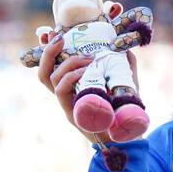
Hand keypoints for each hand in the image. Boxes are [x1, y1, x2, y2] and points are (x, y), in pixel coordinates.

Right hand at [37, 32, 140, 146]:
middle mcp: (65, 97)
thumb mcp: (124, 85)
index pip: (51, 68)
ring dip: (68, 64)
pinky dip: (70, 78)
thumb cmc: (124, 112)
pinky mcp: (72, 115)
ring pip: (51, 80)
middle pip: (44, 73)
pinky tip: (84, 72)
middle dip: (49, 52)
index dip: (48, 51)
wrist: (128, 137)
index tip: (55, 33)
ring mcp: (67, 106)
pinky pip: (61, 92)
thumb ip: (123, 67)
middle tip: (62, 39)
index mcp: (72, 88)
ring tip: (87, 59)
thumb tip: (125, 47)